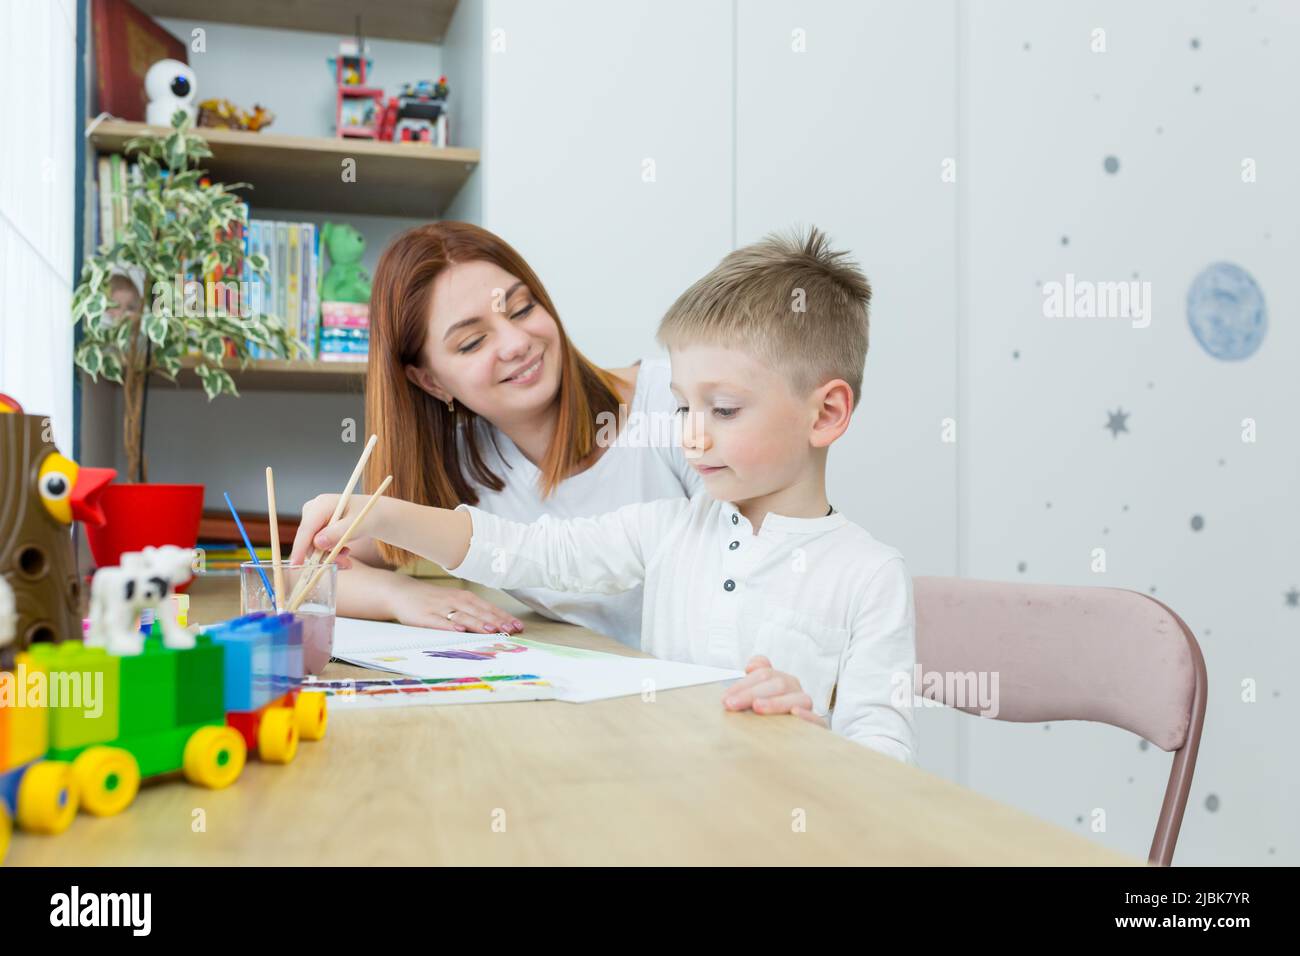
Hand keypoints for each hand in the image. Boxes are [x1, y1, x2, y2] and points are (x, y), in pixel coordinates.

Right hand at [289, 492, 381, 568]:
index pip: (306, 528)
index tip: (297, 564)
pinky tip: (344, 552)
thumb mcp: (356, 524)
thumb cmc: (368, 515)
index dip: (300, 547)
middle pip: (308, 540)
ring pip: (312, 546)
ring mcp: (313, 519)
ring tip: (348, 560)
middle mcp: (313, 510)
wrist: (374, 513)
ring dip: (330, 557)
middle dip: (324, 556)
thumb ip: (337, 533)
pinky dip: (330, 554)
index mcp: (322, 504)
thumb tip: (317, 543)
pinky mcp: (316, 528)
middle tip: (345, 564)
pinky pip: (316, 546)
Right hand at [390, 577, 524, 634]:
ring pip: (463, 616)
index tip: (518, 626)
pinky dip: (450, 625)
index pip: (488, 608)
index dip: (504, 617)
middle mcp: (455, 600)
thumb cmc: (433, 600)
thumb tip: (495, 623)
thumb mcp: (454, 601)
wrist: (401, 593)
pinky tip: (459, 629)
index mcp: (464, 597)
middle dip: (497, 622)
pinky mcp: (425, 617)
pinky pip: (439, 622)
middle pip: (479, 612)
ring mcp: (440, 608)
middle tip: (512, 630)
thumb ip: (472, 611)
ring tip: (492, 630)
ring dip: (478, 623)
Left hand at [723, 655, 827, 727]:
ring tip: (757, 707)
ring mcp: (807, 706)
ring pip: (797, 698)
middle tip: (731, 705)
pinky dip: (808, 716)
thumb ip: (755, 677)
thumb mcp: (758, 697)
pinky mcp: (818, 726)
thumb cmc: (770, 716)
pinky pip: (817, 719)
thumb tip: (751, 666)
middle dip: (751, 693)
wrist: (792, 741)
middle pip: (777, 683)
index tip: (725, 699)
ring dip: (776, 702)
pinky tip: (795, 714)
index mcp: (780, 680)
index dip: (743, 684)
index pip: (763, 674)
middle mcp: (795, 689)